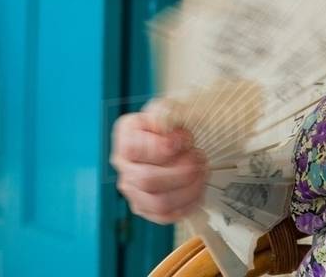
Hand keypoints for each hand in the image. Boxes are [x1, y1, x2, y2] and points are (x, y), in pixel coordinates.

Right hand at [110, 104, 207, 223]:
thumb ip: (167, 113)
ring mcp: (132, 188)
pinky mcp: (145, 207)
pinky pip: (164, 216)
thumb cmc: (175, 124)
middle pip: (147, 180)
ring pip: (157, 202)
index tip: (184, 141)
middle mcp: (123, 163)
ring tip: (202, 173)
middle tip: (199, 159)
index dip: (162, 148)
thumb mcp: (172, 107)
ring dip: (188, 190)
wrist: (180, 139)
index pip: (133, 149)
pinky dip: (186, 205)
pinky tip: (198, 190)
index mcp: (126, 135)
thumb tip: (165, 129)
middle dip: (181, 171)